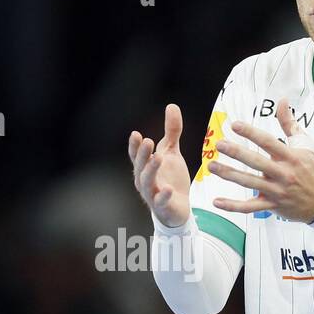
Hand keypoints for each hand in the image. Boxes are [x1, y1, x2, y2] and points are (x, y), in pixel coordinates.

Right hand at [129, 103, 190, 227]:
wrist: (178, 208)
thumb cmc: (171, 179)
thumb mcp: (172, 153)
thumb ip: (171, 132)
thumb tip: (171, 105)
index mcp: (144, 168)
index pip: (136, 156)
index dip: (135, 146)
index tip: (136, 134)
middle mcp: (145, 181)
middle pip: (140, 167)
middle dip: (142, 154)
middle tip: (148, 141)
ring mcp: (153, 194)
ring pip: (147, 183)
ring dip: (151, 170)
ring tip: (158, 158)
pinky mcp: (163, 207)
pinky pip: (161, 202)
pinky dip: (164, 195)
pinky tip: (169, 188)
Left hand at [208, 99, 313, 223]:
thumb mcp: (305, 143)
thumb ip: (289, 123)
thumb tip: (282, 100)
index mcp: (291, 157)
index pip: (268, 142)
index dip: (251, 133)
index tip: (235, 125)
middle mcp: (283, 174)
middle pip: (256, 162)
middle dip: (237, 152)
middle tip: (219, 144)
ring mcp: (277, 191)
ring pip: (249, 182)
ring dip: (229, 175)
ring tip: (212, 166)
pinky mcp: (272, 205)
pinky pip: (250, 207)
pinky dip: (233, 206)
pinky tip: (217, 201)